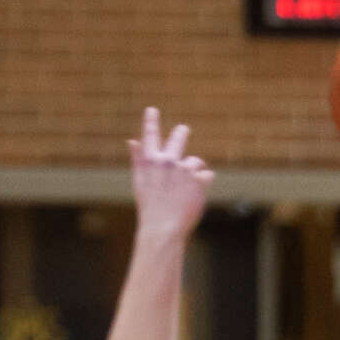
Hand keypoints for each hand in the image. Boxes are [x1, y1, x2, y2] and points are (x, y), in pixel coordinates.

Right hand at [129, 106, 213, 239]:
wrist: (163, 229)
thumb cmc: (150, 209)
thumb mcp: (140, 183)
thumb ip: (139, 160)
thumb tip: (132, 141)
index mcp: (150, 161)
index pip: (150, 136)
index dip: (151, 121)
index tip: (152, 110)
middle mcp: (167, 161)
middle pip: (179, 138)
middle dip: (181, 133)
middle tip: (183, 130)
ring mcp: (184, 169)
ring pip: (195, 162)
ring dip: (194, 172)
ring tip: (186, 191)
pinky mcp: (199, 179)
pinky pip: (207, 175)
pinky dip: (204, 184)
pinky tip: (196, 196)